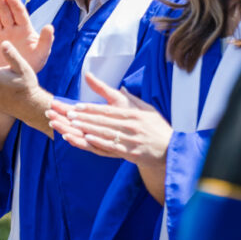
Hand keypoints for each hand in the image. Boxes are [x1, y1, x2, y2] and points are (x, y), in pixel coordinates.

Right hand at [0, 0, 53, 70]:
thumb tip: (50, 26)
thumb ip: (46, 40)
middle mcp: (11, 28)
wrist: (16, 78)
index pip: (19, 13)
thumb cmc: (32, 64)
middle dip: (1, 3)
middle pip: (5, 13)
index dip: (14, 4)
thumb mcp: (41, 53)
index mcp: (24, 28)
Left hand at [47, 72, 170, 202]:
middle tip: (67, 113)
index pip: (107, 110)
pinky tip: (86, 138)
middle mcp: (130, 125)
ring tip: (71, 125)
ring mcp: (130, 139)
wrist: (173, 149)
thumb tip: (120, 87)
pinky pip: (111, 146)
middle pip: (102, 120)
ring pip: (104, 132)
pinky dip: (98, 142)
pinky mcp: (131, 152)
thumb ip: (131, 99)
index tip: (76, 106)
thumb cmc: (158, 128)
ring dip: (86, 128)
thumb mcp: (147, 109)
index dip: (90, 108)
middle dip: (83, 117)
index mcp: (133, 113)